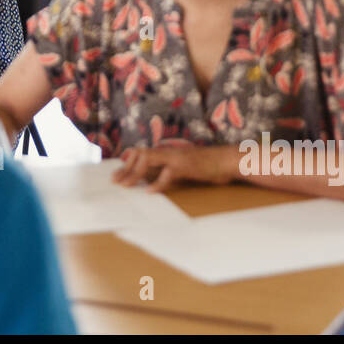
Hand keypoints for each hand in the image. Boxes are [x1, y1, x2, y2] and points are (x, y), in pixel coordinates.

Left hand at [112, 144, 231, 191]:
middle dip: (126, 168)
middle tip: (116, 182)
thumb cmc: (207, 166)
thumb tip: (149, 181)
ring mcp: (177, 157)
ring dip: (135, 173)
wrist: (228, 160)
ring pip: (148, 159)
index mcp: (167, 152)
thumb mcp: (183, 168)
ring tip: (125, 184)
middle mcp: (169, 152)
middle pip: (140, 155)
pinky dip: (158, 183)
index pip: (141, 154)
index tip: (117, 176)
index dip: (127, 164)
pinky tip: (150, 191)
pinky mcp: (186, 165)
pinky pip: (168, 173)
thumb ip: (167, 171)